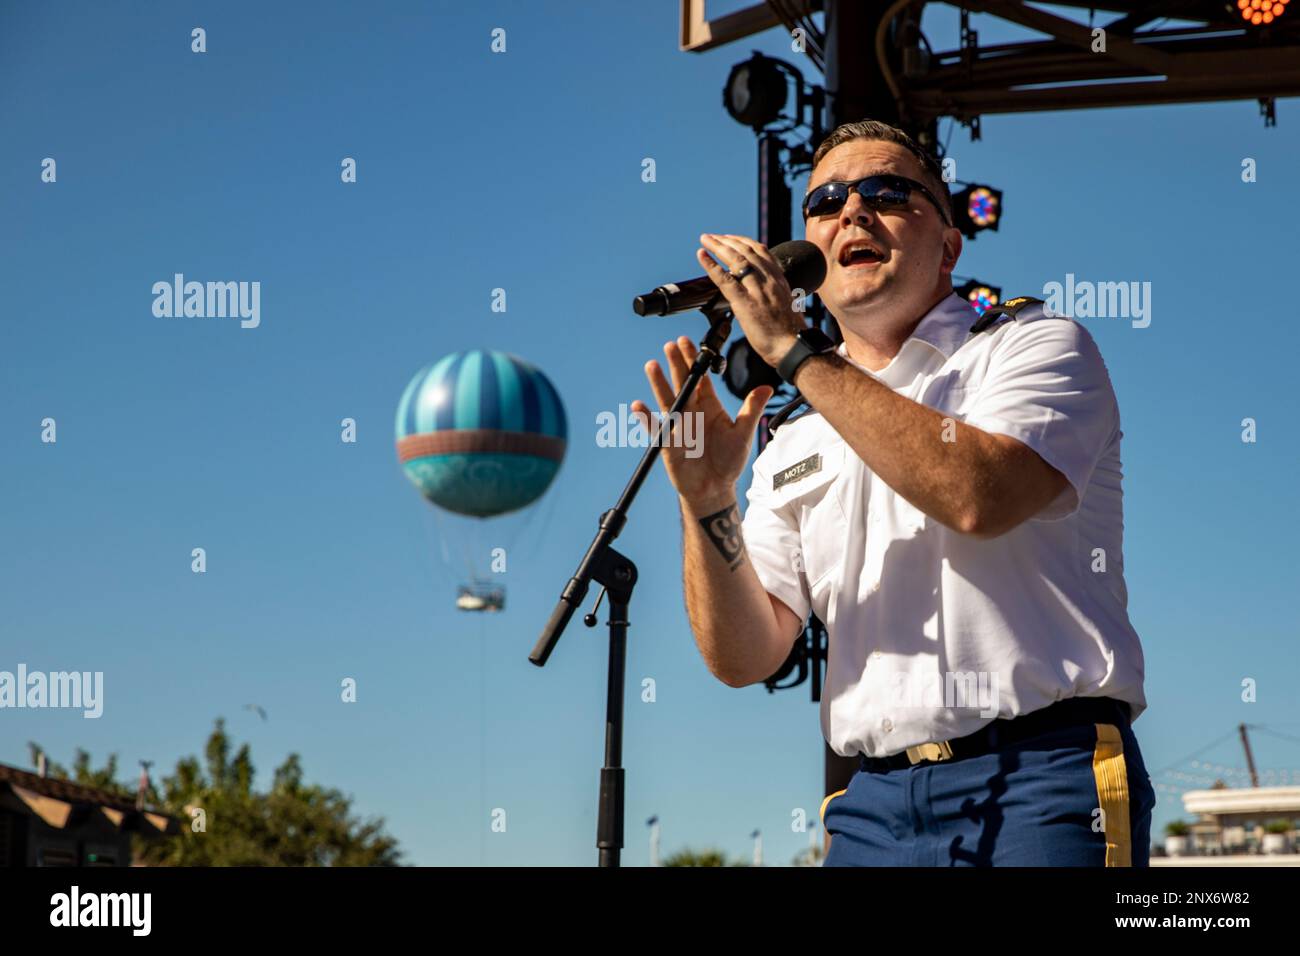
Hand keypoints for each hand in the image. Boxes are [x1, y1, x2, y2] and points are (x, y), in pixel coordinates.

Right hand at [632, 335, 772, 514]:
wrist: (714, 488)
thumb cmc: (729, 461)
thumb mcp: (743, 434)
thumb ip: (751, 410)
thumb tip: (767, 388)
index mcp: (709, 406)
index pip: (701, 378)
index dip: (694, 360)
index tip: (687, 342)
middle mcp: (692, 411)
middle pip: (683, 383)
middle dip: (676, 364)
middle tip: (670, 345)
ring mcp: (678, 425)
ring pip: (667, 399)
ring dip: (659, 383)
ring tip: (652, 365)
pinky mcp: (667, 442)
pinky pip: (654, 427)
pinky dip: (646, 418)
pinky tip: (639, 406)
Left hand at [697, 233, 806, 367]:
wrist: (793, 346)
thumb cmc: (789, 332)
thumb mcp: (785, 303)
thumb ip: (773, 292)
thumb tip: (762, 291)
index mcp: (778, 279)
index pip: (761, 251)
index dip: (743, 241)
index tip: (731, 238)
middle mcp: (769, 280)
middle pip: (746, 250)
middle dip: (727, 240)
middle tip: (712, 236)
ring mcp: (757, 290)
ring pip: (735, 259)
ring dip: (718, 246)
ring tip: (706, 240)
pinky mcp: (745, 303)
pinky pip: (725, 279)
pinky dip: (711, 265)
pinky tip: (702, 256)